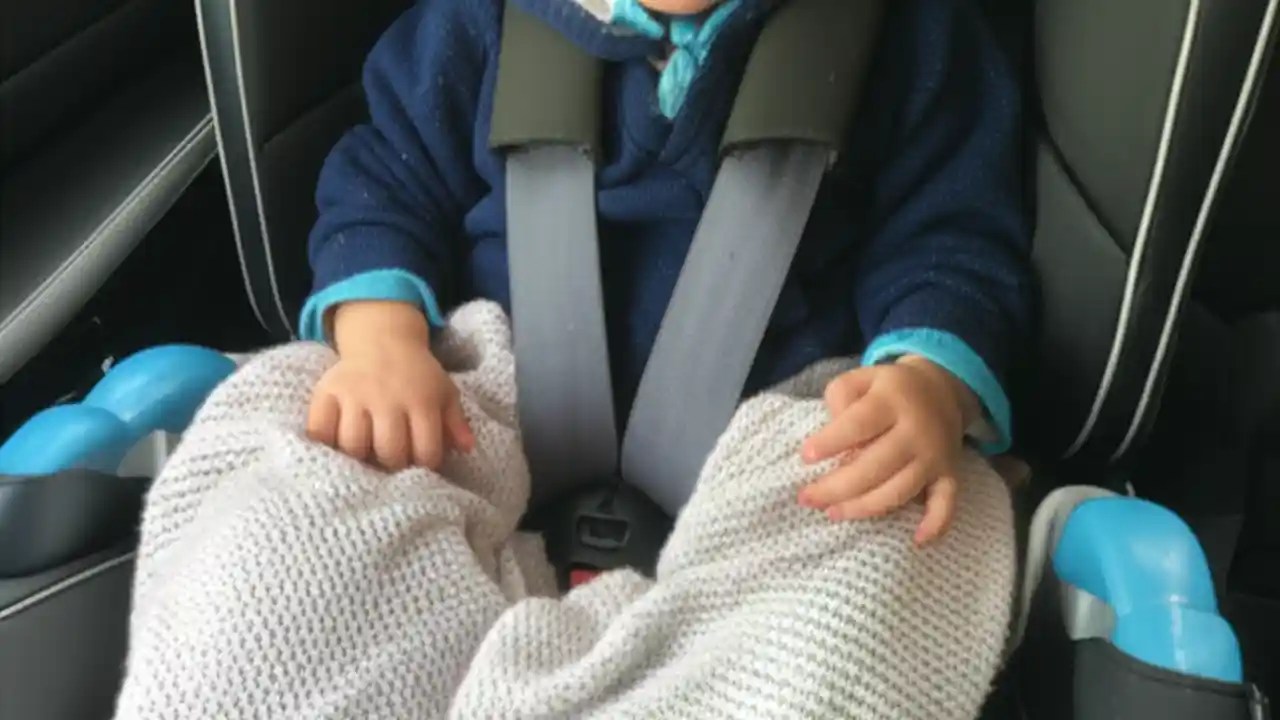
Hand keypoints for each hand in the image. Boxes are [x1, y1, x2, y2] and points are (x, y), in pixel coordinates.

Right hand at [307, 301, 473, 470]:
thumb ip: (455, 422)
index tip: (420, 462)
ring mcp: (354, 395)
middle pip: (388, 451)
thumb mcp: (445, 392)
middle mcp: (387, 398)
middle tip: (392, 459)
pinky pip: (318, 428)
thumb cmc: (417, 375)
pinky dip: (324, 442)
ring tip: (367, 452)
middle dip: (393, 463)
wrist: (382, 340)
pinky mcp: (327, 391)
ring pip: (353, 444)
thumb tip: (467, 448)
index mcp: (421, 400)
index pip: (425, 451)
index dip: (425, 464)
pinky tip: (336, 444)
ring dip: (360, 457)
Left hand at [797, 356, 979, 544]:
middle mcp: (916, 431)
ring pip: (900, 490)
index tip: (806, 457)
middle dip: (837, 487)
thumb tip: (831, 434)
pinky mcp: (949, 475)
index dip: (831, 442)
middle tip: (807, 498)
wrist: (941, 389)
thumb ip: (840, 397)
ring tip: (833, 513)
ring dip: (865, 508)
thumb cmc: (887, 389)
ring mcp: (935, 456)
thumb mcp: (860, 378)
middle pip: (875, 466)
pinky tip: (917, 541)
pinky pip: (947, 503)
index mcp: (891, 401)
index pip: (858, 424)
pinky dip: (936, 524)